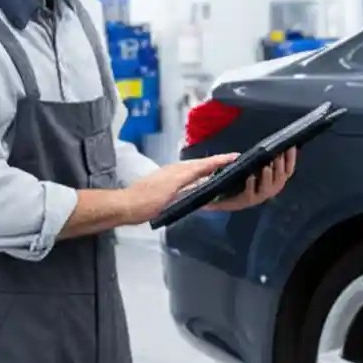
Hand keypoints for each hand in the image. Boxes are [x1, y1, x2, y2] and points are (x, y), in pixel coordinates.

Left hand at [123, 153, 238, 224]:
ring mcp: (170, 175)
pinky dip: (197, 173)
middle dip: (216, 162)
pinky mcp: (166, 181)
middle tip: (232, 161)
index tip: (235, 156)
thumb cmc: (148, 202)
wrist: (127, 205)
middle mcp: (175, 170)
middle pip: (199, 164)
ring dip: (207, 167)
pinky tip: (199, 179)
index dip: (219, 161)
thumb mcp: (170, 192)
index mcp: (179, 172)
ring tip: (220, 168)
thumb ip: (188, 183)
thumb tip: (205, 175)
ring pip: (193, 168)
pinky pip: (187, 173)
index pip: (203, 165)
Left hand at [204, 147, 296, 211]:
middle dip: (280, 168)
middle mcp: (262, 192)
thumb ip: (251, 158)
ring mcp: (251, 199)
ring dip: (268, 178)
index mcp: (266, 182)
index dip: (290, 160)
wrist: (202, 191)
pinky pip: (249, 195)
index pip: (285, 172)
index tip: (291, 147)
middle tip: (277, 156)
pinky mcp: (238, 203)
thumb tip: (265, 145)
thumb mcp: (239, 163)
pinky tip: (250, 176)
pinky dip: (251, 185)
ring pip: (267, 191)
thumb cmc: (222, 176)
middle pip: (280, 182)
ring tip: (267, 167)